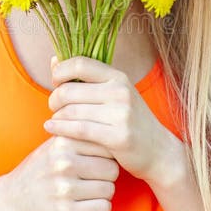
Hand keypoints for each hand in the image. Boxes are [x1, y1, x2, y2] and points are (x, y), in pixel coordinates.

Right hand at [1, 135, 118, 210]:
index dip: (106, 156)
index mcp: (63, 142)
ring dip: (103, 194)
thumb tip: (112, 132)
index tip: (96, 162)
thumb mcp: (54, 146)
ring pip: (109, 189)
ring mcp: (64, 188)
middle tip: (93, 180)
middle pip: (112, 169)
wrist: (12, 200)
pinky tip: (87, 206)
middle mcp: (64, 163)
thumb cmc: (39, 171)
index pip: (106, 145)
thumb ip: (79, 137)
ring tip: (88, 193)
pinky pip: (103, 208)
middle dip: (107, 176)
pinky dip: (99, 209)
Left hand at [44, 56, 175, 181]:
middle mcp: (121, 92)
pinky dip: (59, 129)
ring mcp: (121, 114)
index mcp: (119, 77)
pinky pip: (78, 129)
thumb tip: (53, 60)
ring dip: (56, 117)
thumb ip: (86, 78)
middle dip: (54, 99)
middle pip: (69, 90)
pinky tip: (51, 130)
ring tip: (54, 121)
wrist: (159, 151)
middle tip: (54, 108)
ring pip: (71, 111)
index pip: (80, 63)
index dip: (60, 71)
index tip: (56, 83)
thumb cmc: (131, 121)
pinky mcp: (118, 137)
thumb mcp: (115, 94)